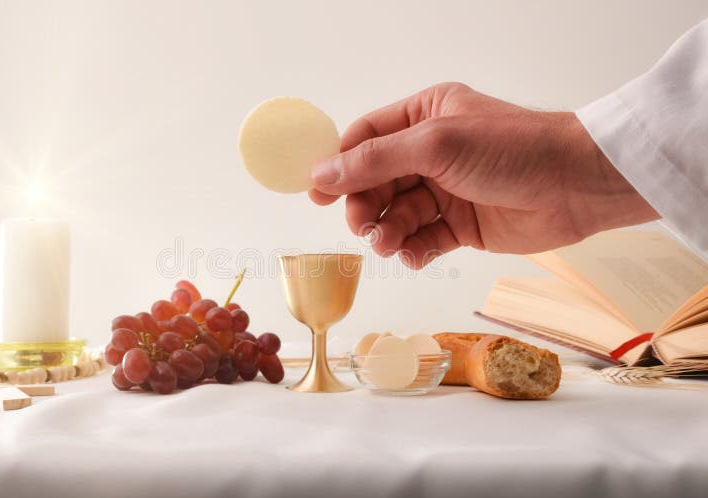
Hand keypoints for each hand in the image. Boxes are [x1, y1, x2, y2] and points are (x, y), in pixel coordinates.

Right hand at [309, 83, 658, 267]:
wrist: (576, 186)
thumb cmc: (511, 149)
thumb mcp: (435, 143)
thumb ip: (375, 160)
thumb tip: (322, 173)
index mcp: (424, 116)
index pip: (366, 139)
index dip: (339, 166)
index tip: (317, 194)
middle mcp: (431, 152)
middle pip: (376, 181)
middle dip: (365, 205)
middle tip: (363, 226)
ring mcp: (446, 190)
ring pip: (397, 214)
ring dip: (388, 231)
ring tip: (389, 244)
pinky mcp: (461, 225)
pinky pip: (422, 239)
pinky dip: (413, 250)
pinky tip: (414, 254)